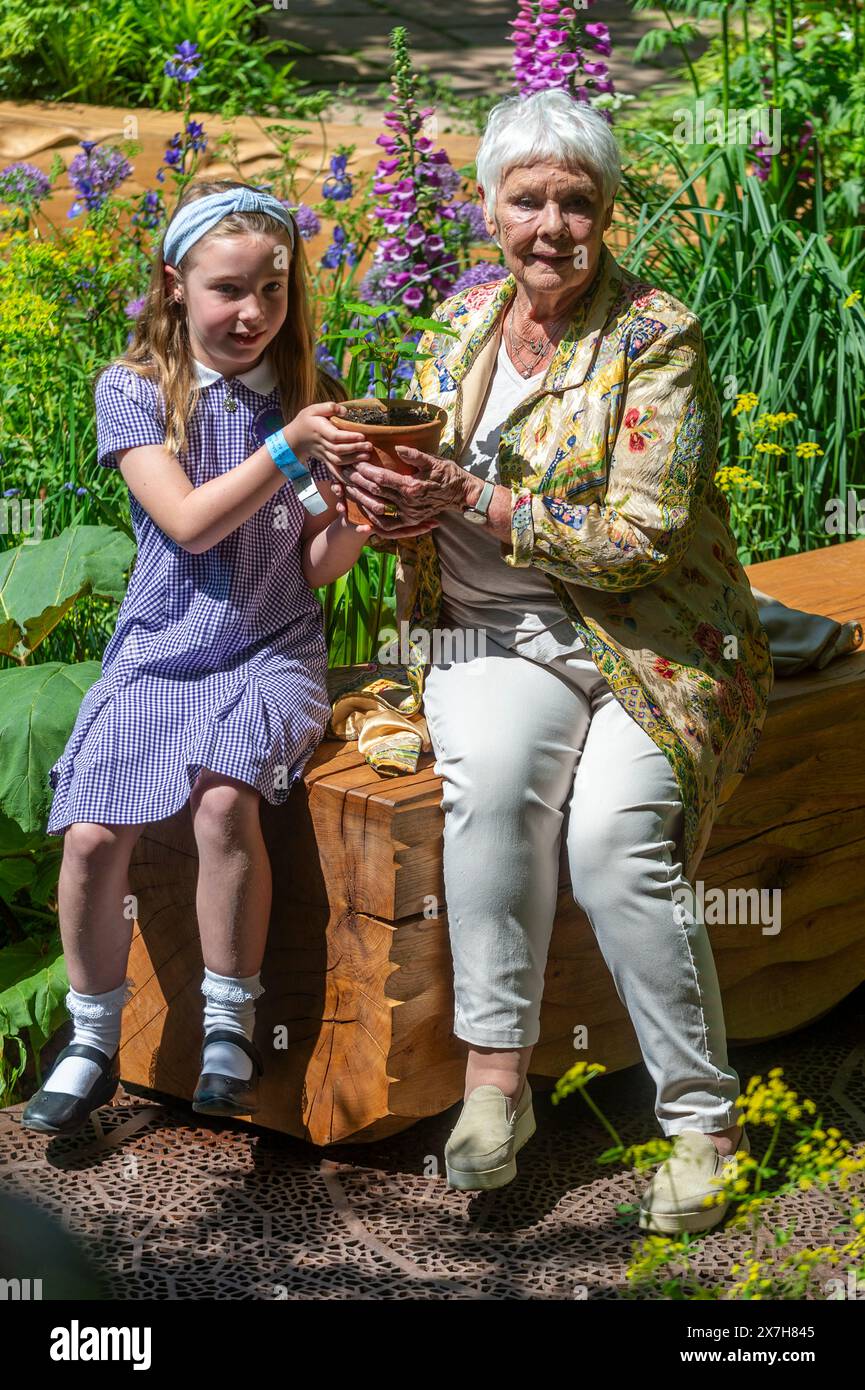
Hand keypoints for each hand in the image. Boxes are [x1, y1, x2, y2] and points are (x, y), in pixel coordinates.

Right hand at [284, 403, 373, 470]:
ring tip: (367, 456)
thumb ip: (329, 407)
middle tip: (369, 446)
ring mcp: (323, 454)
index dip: (349, 437)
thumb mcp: (313, 409)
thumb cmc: (306, 421)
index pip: (335, 436)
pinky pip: (335, 470)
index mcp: (319, 430)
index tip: (362, 436)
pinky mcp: (325, 460)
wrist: (295, 438)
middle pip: (339, 450)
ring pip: (339, 461)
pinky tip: (356, 476)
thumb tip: (344, 411)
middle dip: (355, 449)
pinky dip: (345, 475)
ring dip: (354, 460)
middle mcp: (321, 444)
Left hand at [335, 445, 466, 532]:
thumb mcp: (434, 461)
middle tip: (344, 472)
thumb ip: (415, 455)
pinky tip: (362, 516)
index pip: (381, 478)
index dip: (365, 470)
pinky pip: (388, 526)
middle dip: (358, 482)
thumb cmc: (448, 474)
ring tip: (347, 490)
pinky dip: (373, 523)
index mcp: (412, 487)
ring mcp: (408, 515)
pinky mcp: (410, 521)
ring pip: (377, 510)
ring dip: (360, 500)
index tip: (354, 462)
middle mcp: (408, 504)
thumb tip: (398, 447)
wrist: (461, 494)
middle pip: (375, 493)